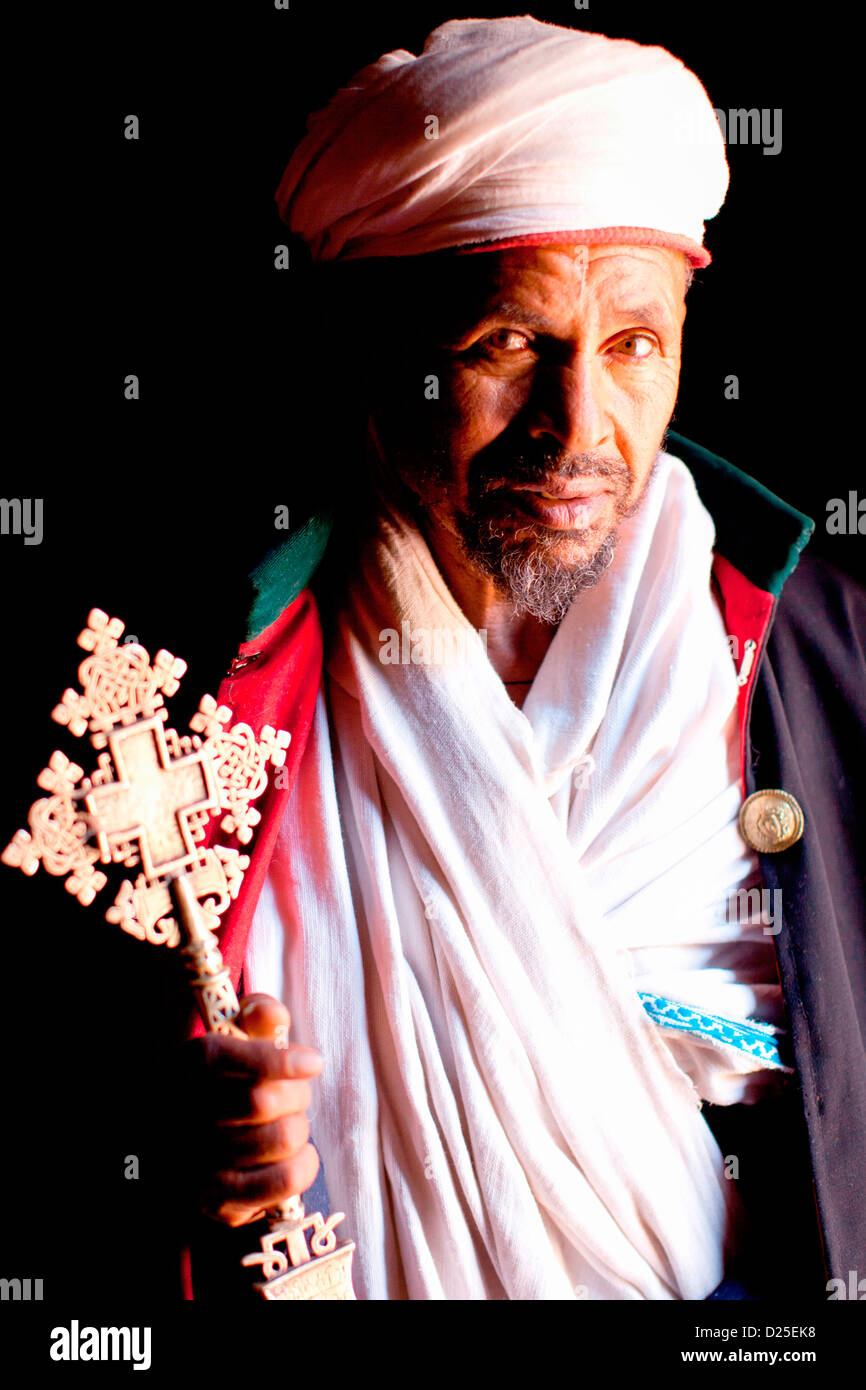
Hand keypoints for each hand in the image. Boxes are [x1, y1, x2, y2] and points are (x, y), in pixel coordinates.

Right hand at [185, 993, 322, 1226]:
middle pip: (265, 1101)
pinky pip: (285, 1180)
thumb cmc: (228, 1082)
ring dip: (300, 1130)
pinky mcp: (217, 1201)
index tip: (313, 1063)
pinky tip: (297, 1156)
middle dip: (297, 1096)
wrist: (190, 1145)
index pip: (234, 1059)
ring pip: (282, 1138)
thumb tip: (272, 1015)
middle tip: (295, 1097)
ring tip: (288, 1126)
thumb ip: (259, 1016)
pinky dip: (304, 1165)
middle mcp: (185, 1114)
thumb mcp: (238, 1038)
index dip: (282, 1060)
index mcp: (189, 1065)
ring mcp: (198, 1162)